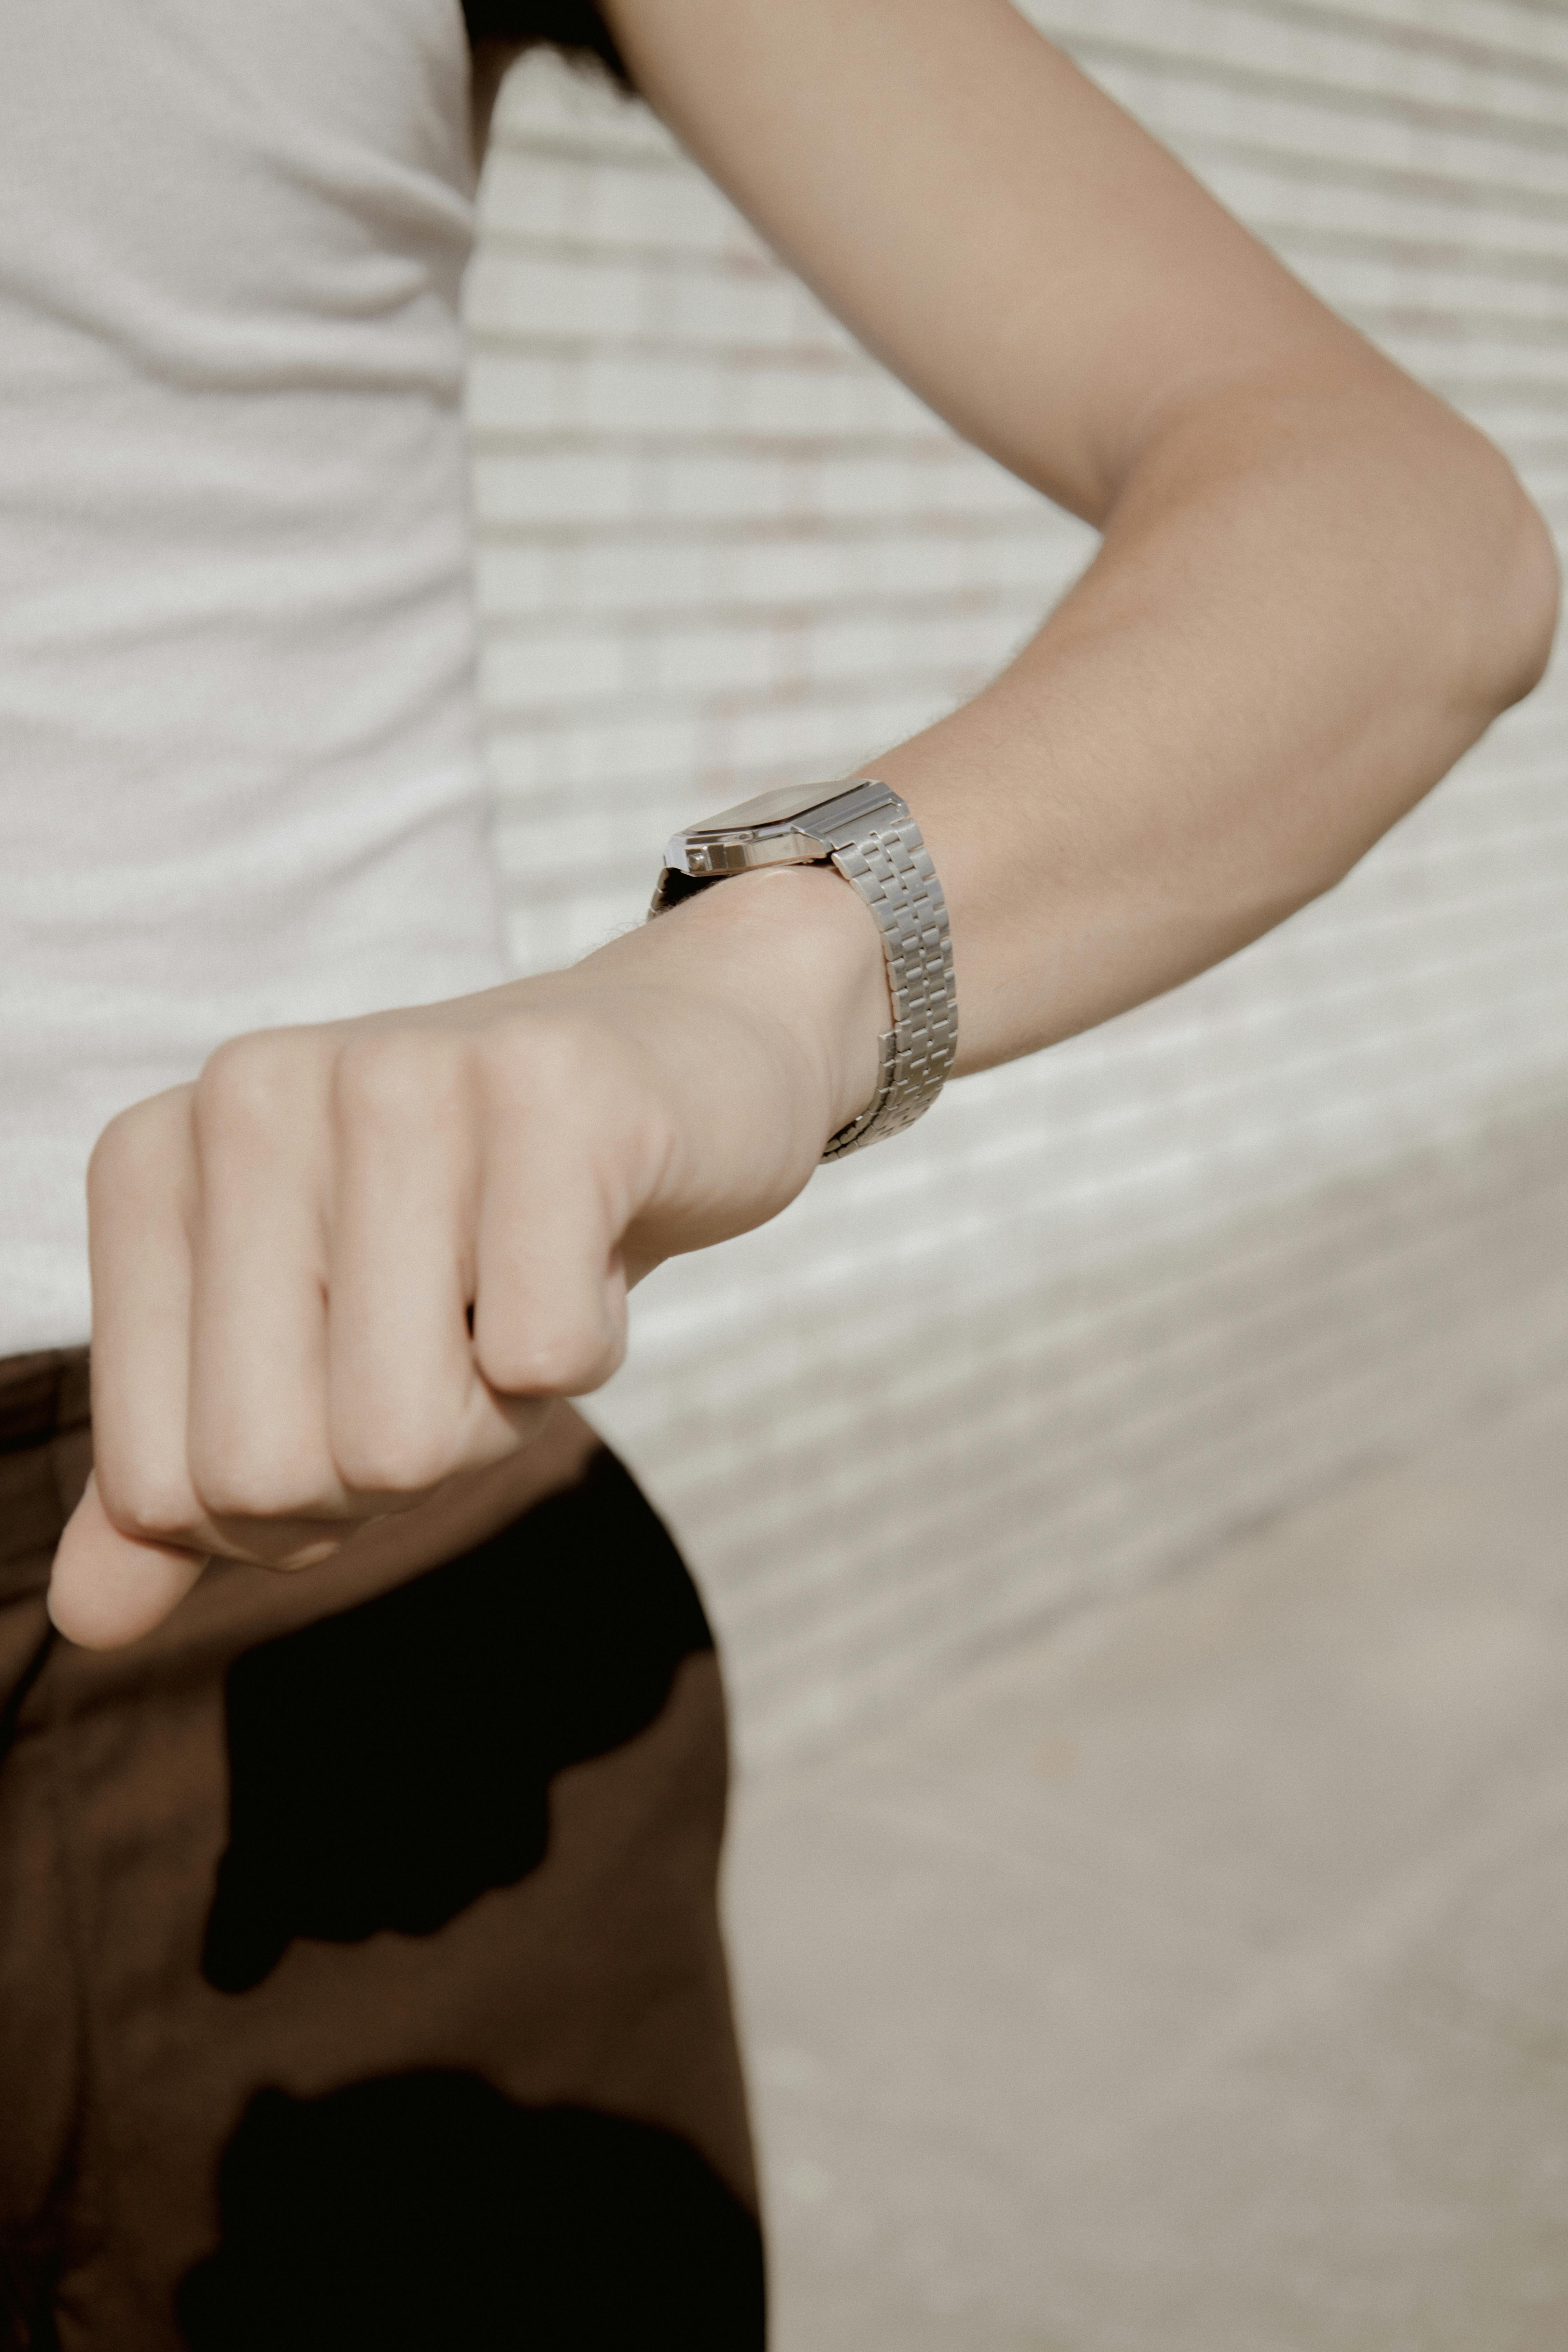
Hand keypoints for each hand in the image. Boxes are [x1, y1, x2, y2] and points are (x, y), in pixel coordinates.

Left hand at [48, 866, 884, 1648]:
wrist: (667, 1064)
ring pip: (409, 1432)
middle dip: (399, 1465)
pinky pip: (547, 1356)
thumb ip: (191, 1472)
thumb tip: (85, 1619)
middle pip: (278, 1473)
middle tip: (461, 1343)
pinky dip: (593, 1342)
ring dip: (499, 1412)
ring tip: (525, 1289)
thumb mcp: (309, 1342)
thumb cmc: (475, 1224)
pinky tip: (595, 1246)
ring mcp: (398, 1073)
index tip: (370, 1379)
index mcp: (152, 1163)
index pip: (167, 1488)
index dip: (294, 1504)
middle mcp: (247, 1094)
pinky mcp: (555, 1089)